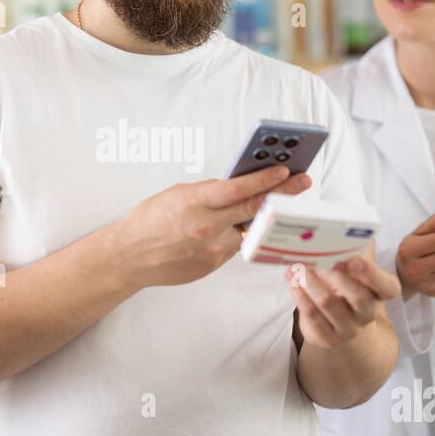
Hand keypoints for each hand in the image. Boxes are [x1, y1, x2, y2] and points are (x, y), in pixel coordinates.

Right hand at [111, 165, 311, 289]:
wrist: (130, 256)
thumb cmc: (150, 219)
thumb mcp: (178, 194)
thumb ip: (210, 192)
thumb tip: (240, 186)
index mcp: (195, 202)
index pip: (238, 189)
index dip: (265, 179)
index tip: (285, 171)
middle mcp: (206, 227)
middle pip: (253, 209)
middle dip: (282, 193)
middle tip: (303, 182)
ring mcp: (212, 249)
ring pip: (248, 229)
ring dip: (265, 215)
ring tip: (282, 202)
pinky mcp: (213, 264)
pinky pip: (235, 244)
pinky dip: (241, 232)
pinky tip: (245, 223)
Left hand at [287, 251, 400, 350]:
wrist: (338, 325)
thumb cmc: (346, 288)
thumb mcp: (354, 270)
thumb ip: (355, 247)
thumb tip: (348, 215)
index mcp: (379, 293)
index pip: (388, 288)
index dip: (372, 274)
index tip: (353, 260)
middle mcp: (367, 313)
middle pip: (358, 296)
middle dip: (337, 276)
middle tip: (319, 259)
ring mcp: (348, 328)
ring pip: (328, 303)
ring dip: (311, 281)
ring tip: (297, 265)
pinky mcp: (326, 337)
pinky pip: (311, 314)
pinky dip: (299, 293)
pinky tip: (291, 278)